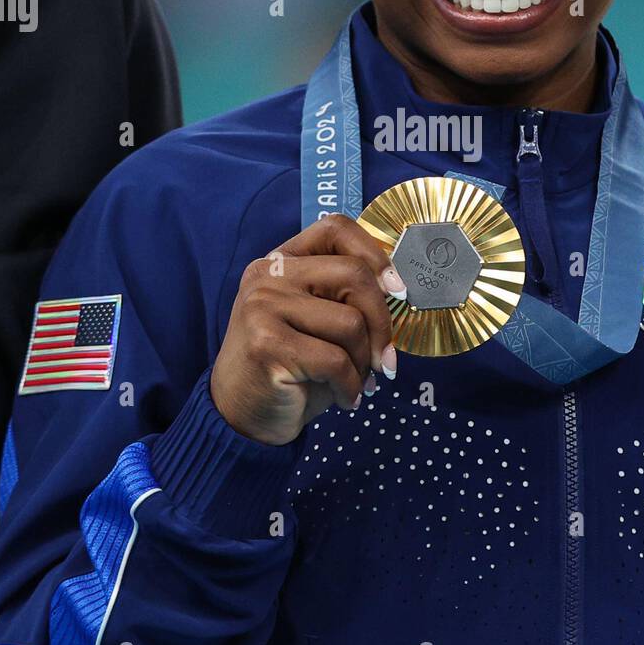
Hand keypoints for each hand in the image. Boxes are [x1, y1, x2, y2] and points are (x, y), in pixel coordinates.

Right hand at [210, 213, 405, 444]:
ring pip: (350, 323)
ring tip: (356, 381)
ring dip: (365, 362)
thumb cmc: (293, 368)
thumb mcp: (320, 322)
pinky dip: (351, 387)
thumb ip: (347, 298)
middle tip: (385, 358)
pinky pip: (335, 361)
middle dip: (383, 322)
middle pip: (354, 275)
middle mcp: (268, 275)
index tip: (398, 291)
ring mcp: (262, 306)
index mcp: (283, 260)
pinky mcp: (266, 344)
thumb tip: (399, 293)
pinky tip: (346, 399)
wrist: (244, 415)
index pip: (336, 229)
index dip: (376, 255)